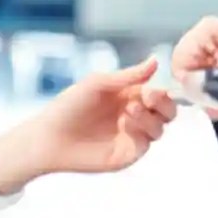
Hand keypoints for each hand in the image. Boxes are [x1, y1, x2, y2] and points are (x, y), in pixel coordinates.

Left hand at [0, 57, 175, 194]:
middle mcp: (135, 117)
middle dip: (165, 104)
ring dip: (149, 117)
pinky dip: (139, 132)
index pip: (160, 94)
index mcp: (131, 96)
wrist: (49, 136)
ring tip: (129, 110)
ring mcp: (132, 137)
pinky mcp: (127, 155)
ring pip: (160, 128)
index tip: (152, 88)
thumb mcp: (100, 84)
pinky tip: (123, 124)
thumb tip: (156, 62)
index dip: (162, 91)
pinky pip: (146, 144)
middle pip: (168, 113)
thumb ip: (130, 75)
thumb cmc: (69, 106)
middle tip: (150, 97)